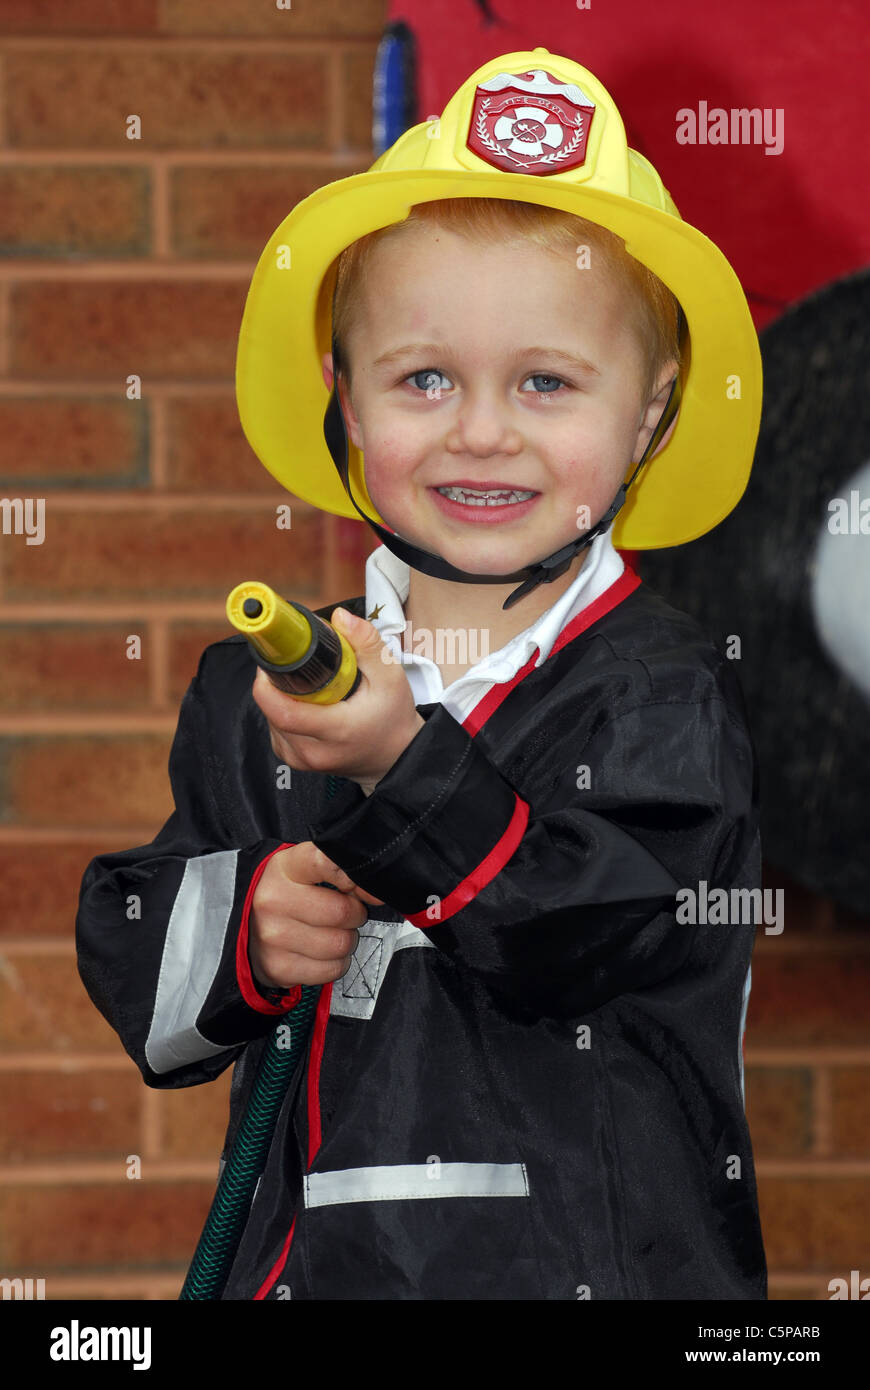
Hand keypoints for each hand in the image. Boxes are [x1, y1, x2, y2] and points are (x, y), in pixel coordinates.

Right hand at [249, 842, 383, 989]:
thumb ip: (340, 870)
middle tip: (347, 915)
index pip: (324, 861)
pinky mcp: (278, 967)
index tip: (357, 886)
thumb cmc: (290, 894)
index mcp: (284, 868)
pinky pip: (331, 970)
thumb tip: (376, 893)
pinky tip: (322, 953)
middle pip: (341, 911)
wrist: (249, 929)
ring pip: (340, 944)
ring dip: (346, 942)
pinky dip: (335, 964)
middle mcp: (272, 900)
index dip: (351, 875)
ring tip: (333, 934)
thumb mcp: (306, 870)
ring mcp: (272, 936)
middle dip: (355, 915)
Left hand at [251, 607, 424, 795]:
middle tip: (289, 664)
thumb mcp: (391, 676)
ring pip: (271, 722)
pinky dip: (280, 713)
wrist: (397, 756)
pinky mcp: (296, 762)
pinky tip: (299, 702)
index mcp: (337, 731)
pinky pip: (275, 732)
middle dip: (273, 684)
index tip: (273, 660)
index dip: (267, 685)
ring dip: (277, 698)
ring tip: (300, 683)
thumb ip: (367, 644)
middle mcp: (315, 752)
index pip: (284, 713)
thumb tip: (339, 617)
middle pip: (273, 714)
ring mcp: (303, 761)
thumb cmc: (393, 717)